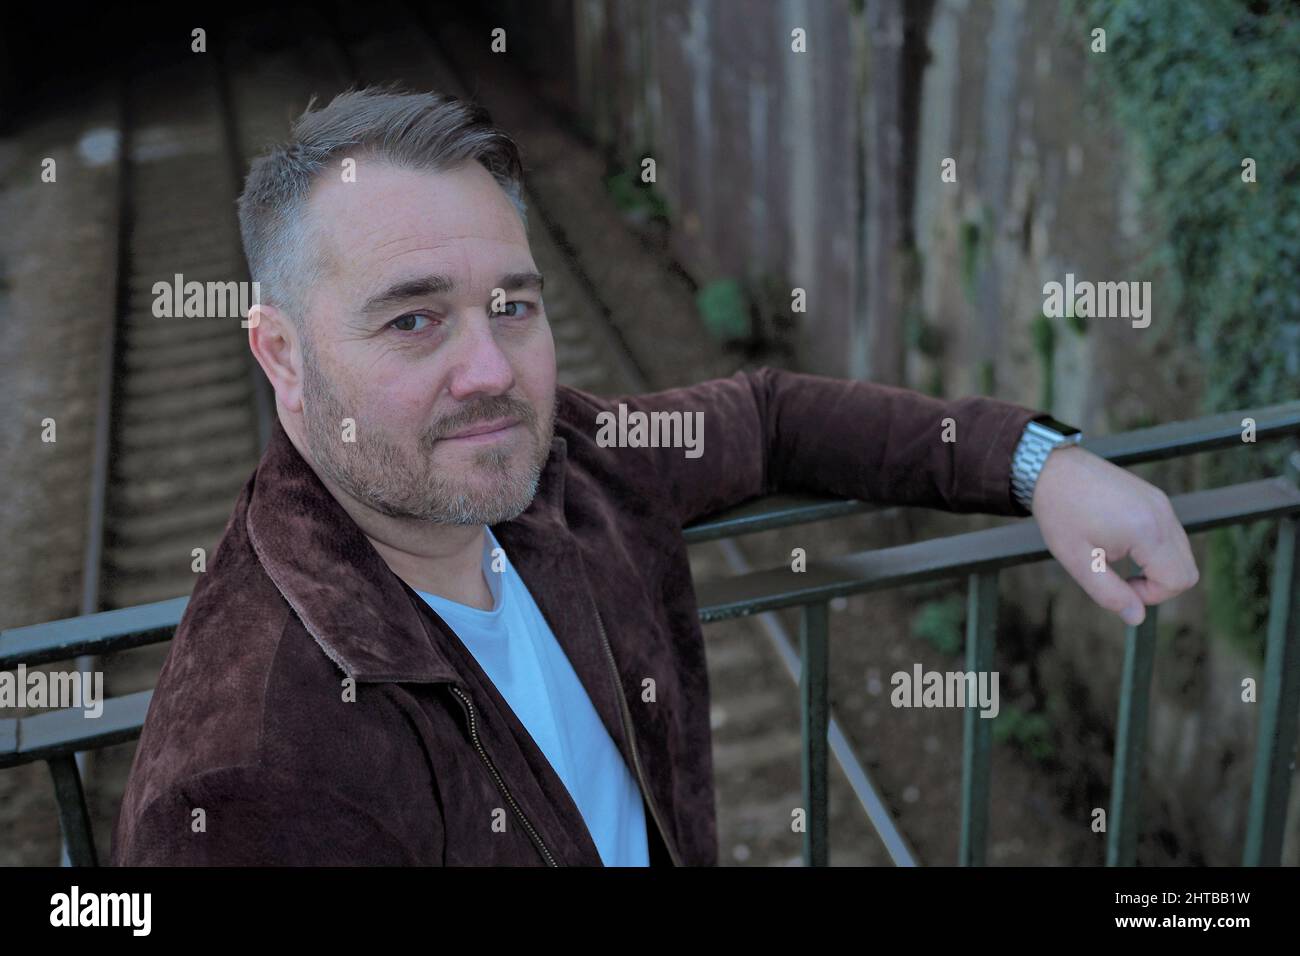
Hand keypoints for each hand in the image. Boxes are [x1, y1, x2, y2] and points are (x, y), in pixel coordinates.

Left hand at [1030, 445, 1198, 626]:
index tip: (1120, 586)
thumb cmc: (1061, 513)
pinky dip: (1155, 549)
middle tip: (1120, 577)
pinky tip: (1122, 543)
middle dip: (1159, 584)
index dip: (1152, 595)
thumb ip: (1109, 594)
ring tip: (1117, 557)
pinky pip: (1171, 535)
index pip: (1179, 580)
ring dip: (1157, 567)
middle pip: (1187, 570)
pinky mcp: (1156, 498)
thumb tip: (1136, 617)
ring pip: (1181, 553)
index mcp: (1146, 531)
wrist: (1052, 469)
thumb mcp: (1079, 561)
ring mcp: (1162, 504)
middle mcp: (1162, 515)